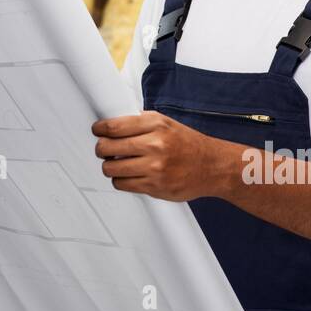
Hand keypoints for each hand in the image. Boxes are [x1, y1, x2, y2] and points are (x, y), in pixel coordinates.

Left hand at [92, 111, 221, 201]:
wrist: (213, 166)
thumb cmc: (188, 144)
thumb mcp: (166, 123)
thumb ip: (140, 123)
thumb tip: (112, 126)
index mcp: (155, 125)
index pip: (113, 127)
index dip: (99, 129)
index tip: (97, 131)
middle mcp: (154, 145)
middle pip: (107, 147)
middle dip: (101, 149)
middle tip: (104, 149)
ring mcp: (154, 167)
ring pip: (111, 168)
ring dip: (109, 166)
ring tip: (116, 163)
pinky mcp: (155, 186)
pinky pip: (122, 184)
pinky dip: (120, 180)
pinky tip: (128, 175)